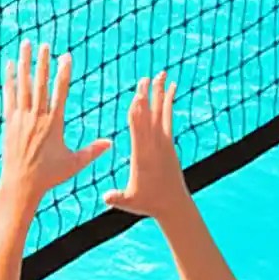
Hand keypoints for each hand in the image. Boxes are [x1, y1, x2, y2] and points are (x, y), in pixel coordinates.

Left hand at [0, 40, 111, 207]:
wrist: (21, 184)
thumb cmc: (49, 175)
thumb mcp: (74, 163)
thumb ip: (93, 151)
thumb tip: (112, 142)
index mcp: (53, 124)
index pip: (60, 92)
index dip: (63, 73)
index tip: (66, 56)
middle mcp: (36, 118)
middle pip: (40, 84)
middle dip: (43, 62)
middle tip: (44, 44)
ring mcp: (21, 118)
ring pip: (23, 85)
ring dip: (25, 64)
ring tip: (25, 45)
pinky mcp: (9, 121)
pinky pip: (10, 95)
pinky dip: (10, 79)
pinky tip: (11, 65)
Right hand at [103, 73, 189, 218]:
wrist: (173, 205)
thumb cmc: (148, 203)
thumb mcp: (129, 202)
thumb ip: (116, 198)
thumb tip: (105, 198)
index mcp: (142, 156)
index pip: (139, 130)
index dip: (138, 112)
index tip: (137, 95)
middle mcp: (155, 146)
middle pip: (150, 116)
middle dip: (147, 97)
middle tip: (145, 78)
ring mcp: (164, 143)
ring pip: (161, 113)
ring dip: (159, 93)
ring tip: (160, 74)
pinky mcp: (170, 143)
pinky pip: (169, 118)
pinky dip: (169, 102)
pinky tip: (170, 89)